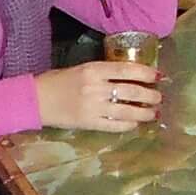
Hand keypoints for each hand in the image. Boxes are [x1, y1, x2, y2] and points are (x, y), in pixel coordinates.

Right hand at [36, 60, 162, 129]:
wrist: (36, 99)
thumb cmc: (58, 81)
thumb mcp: (81, 69)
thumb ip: (103, 72)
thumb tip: (129, 77)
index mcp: (93, 69)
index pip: (127, 69)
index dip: (146, 73)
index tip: (158, 76)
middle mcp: (95, 87)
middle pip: (131, 91)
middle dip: (149, 95)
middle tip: (159, 97)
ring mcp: (93, 106)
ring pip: (126, 111)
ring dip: (144, 112)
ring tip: (154, 113)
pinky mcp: (89, 123)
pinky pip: (114, 125)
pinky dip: (128, 125)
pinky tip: (135, 124)